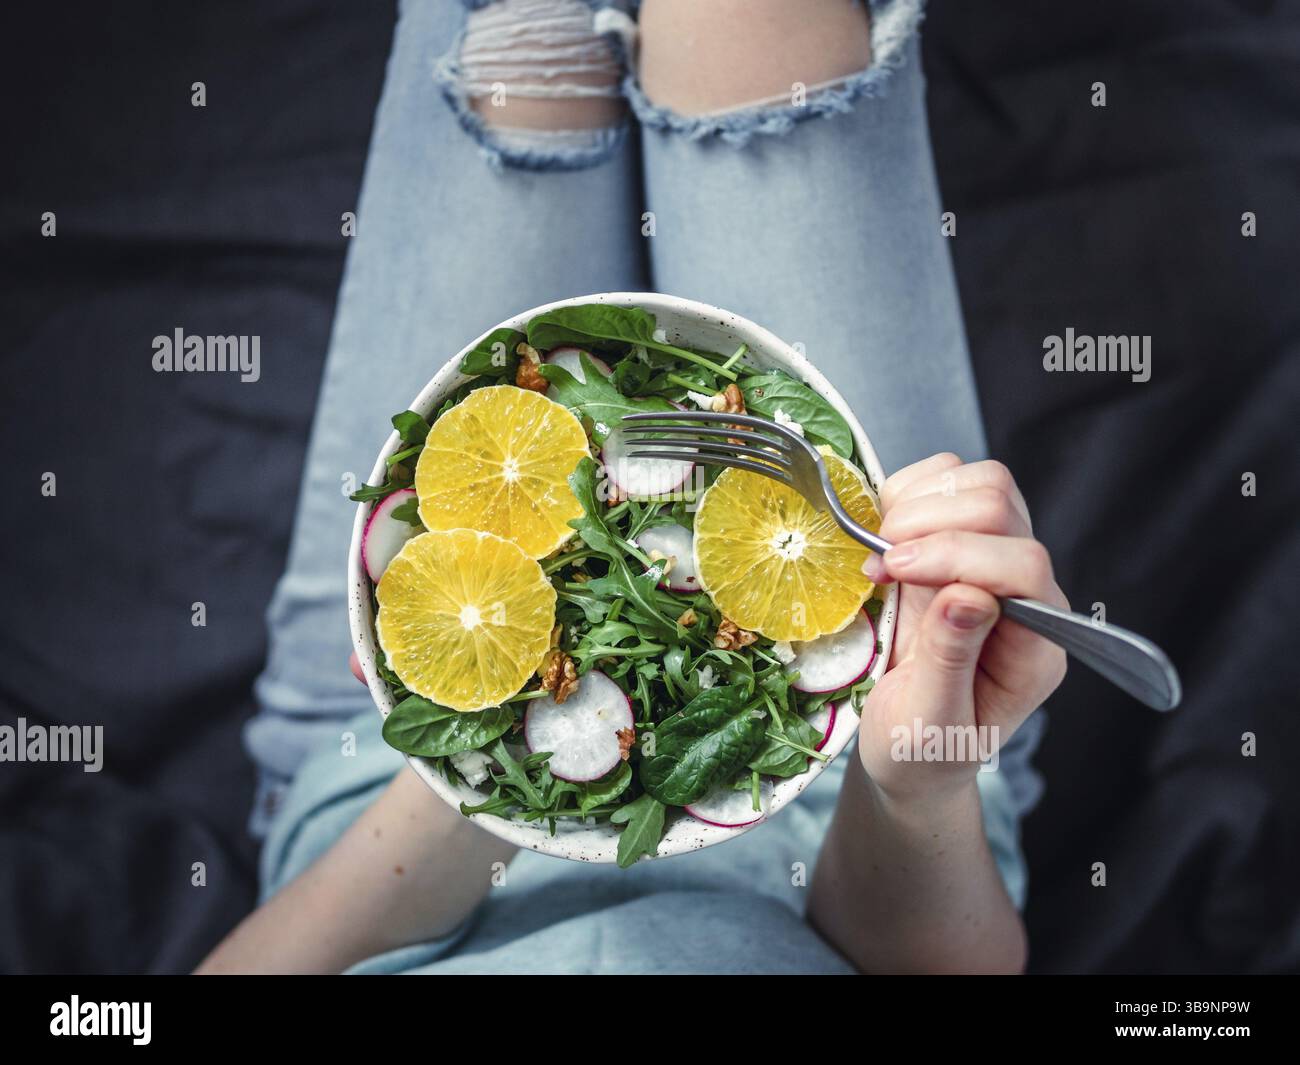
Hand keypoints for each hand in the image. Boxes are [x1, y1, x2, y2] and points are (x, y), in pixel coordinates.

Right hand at [857, 453, 1067, 806]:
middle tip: (879, 567)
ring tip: (880, 555)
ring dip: (918, 505)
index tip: (893, 571)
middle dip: (930, 524)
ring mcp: (994, 561)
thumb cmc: (921, 749)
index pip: (1022, 565)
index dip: (957, 554)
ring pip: (980, 482)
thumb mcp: (928, 725)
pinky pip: (945, 480)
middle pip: (1001, 508)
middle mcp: (1027, 594)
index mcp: (1034, 646)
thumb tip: (966, 595)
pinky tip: (882, 541)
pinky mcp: (958, 541)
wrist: (908, 749)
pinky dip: (905, 495)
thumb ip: (950, 662)